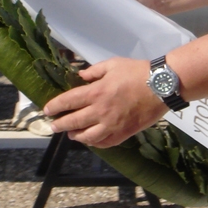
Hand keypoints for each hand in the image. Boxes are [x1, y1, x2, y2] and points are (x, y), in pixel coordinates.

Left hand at [44, 57, 166, 147]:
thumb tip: (81, 76)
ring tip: (71, 134)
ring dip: (76, 136)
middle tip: (53, 126)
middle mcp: (101, 111)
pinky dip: (95, 143)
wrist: (161, 86)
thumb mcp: (112, 64)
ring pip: (88, 136)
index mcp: (96, 92)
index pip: (69, 101)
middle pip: (74, 121)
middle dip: (60, 124)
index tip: (47, 110)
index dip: (55, 106)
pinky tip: (91, 140)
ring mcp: (112, 125)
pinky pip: (105, 143)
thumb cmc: (136, 72)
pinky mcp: (124, 133)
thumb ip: (94, 71)